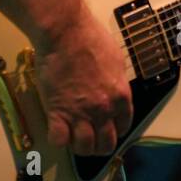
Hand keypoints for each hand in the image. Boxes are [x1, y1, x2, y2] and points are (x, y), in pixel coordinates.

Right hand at [32, 5, 133, 155]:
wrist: (65, 33)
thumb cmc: (91, 38)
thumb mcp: (116, 59)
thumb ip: (117, 79)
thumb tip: (113, 87)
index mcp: (120, 96)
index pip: (123, 127)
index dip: (115, 130)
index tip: (108, 129)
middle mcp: (103, 110)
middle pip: (106, 144)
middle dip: (99, 145)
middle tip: (91, 138)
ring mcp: (80, 113)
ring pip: (84, 148)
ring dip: (80, 147)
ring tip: (74, 138)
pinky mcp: (57, 112)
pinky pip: (59, 140)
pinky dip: (58, 140)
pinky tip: (57, 130)